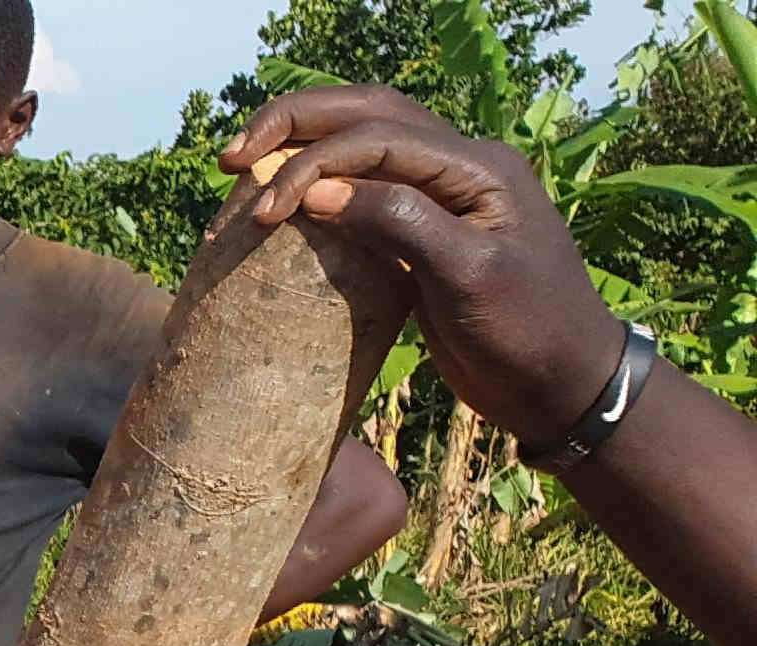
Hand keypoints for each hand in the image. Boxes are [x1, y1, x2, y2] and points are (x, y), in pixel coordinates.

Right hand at [225, 85, 631, 444]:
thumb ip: (401, 222)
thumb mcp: (467, 275)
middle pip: (369, 115)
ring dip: (306, 146)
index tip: (264, 213)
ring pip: (366, 143)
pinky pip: (367, 190)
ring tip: (248, 167)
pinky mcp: (424, 233)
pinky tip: (288, 205)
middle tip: (234, 155)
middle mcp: (460, 168)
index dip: (315, 164)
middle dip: (297, 125)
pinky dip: (322, 187)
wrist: (560, 381)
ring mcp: (442, 198)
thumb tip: (321, 192)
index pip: (381, 138)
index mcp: (478, 167)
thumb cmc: (526, 330)